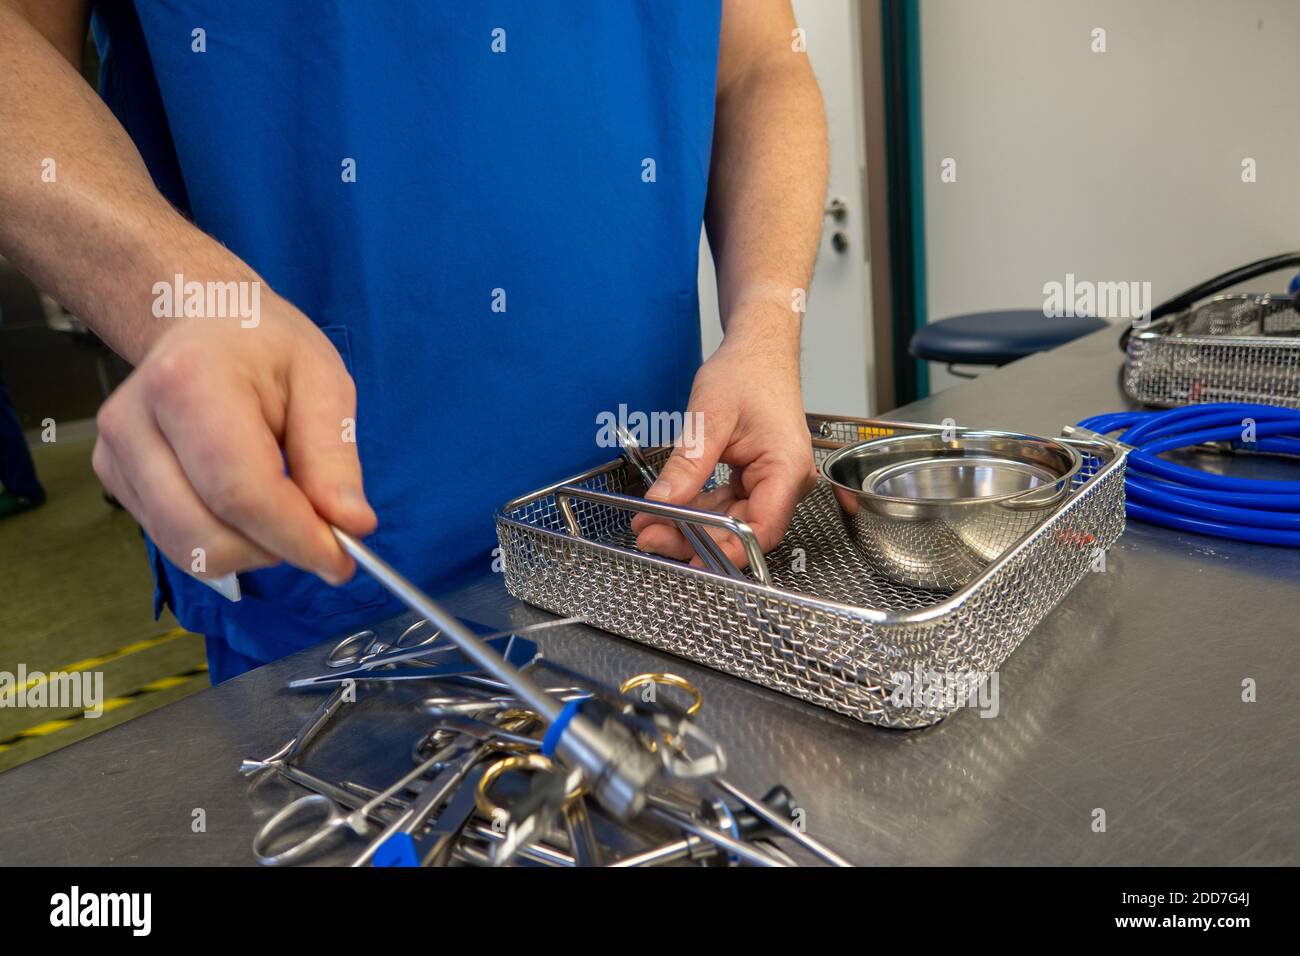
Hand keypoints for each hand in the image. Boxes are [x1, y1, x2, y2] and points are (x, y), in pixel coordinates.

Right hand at [92, 295, 376, 585]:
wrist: (204, 321)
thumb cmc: (267, 346)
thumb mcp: (323, 380)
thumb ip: (334, 455)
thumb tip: (351, 525)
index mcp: (189, 381)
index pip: (241, 492)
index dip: (295, 537)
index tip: (343, 559)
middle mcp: (134, 421)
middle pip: (206, 534)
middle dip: (275, 551)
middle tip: (320, 533)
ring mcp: (115, 453)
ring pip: (188, 550)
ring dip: (251, 552)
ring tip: (284, 512)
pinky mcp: (112, 478)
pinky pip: (175, 543)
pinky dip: (225, 542)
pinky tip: (247, 504)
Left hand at [631, 328, 816, 568]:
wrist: (758, 350)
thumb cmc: (748, 372)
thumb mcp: (710, 417)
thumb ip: (688, 463)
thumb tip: (662, 502)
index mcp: (786, 468)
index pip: (761, 528)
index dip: (727, 550)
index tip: (690, 558)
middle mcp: (785, 482)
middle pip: (741, 530)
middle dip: (695, 539)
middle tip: (650, 536)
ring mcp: (771, 482)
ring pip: (730, 521)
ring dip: (690, 526)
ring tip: (649, 525)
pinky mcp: (755, 478)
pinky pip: (726, 505)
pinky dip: (696, 510)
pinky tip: (666, 510)